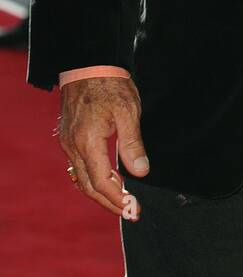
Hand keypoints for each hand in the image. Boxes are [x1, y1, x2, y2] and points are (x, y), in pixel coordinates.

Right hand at [57, 77, 147, 218]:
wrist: (88, 64)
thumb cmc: (110, 85)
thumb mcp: (128, 112)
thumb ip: (133, 144)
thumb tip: (141, 172)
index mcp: (88, 142)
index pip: (102, 183)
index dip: (118, 199)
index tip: (133, 209)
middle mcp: (74, 146)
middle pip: (89, 186)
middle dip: (109, 202)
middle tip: (129, 212)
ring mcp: (68, 142)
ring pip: (81, 178)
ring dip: (100, 192)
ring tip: (121, 199)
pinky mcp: (68, 136)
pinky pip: (78, 166)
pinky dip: (92, 178)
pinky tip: (107, 178)